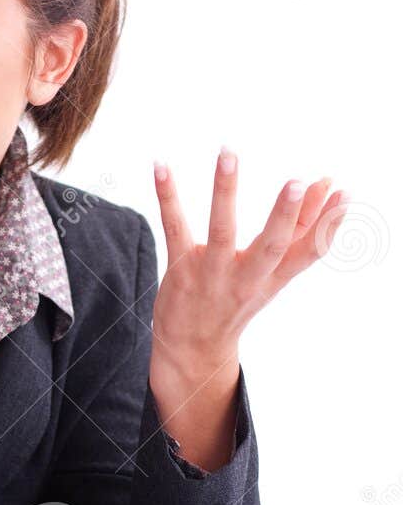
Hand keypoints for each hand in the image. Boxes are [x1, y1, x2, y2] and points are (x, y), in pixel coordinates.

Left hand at [150, 148, 347, 376]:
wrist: (193, 349)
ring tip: (229, 154)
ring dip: (225, 190)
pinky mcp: (180, 268)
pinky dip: (167, 195)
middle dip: (286, 215)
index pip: (308, 251)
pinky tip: (162, 166)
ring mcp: (211, 273)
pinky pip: (174, 227)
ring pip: (221, 230)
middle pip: (272, 245)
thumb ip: (296, 234)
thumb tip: (325, 189)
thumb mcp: (273, 275)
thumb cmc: (237, 300)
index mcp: (274, 278)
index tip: (343, 191)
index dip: (328, 223)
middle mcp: (246, 278)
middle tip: (297, 182)